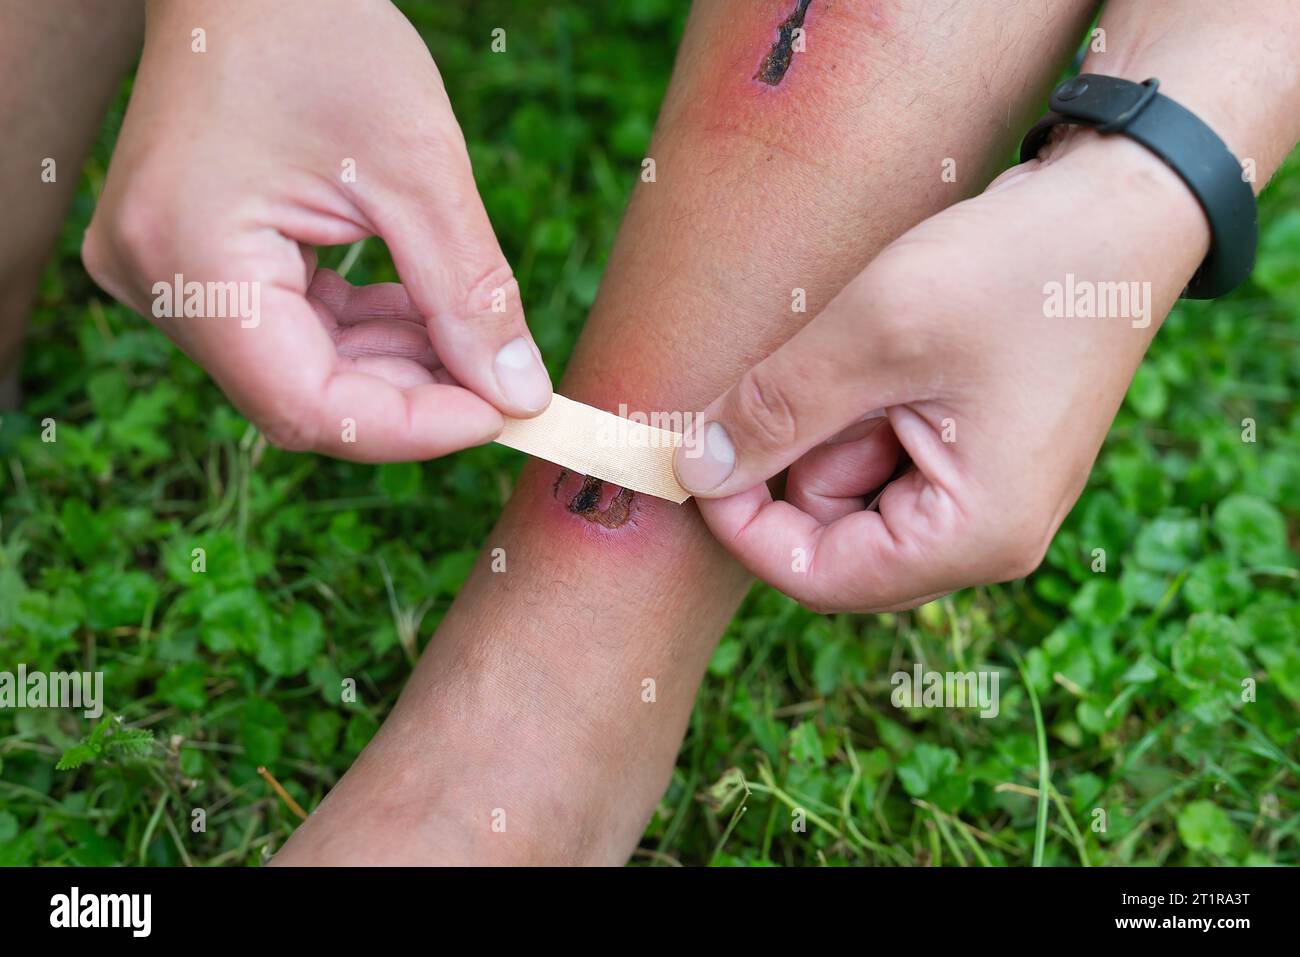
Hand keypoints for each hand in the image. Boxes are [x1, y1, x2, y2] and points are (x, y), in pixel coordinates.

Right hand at [82, 0, 550, 460]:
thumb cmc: (319, 32)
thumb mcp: (417, 167)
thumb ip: (469, 293)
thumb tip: (519, 394)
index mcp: (192, 258)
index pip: (309, 407)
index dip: (415, 428)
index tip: (505, 412)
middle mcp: (160, 283)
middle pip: (305, 396)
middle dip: (416, 395)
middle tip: (504, 376)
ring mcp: (169, 277)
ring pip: (303, 371)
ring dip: (396, 364)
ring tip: (469, 329)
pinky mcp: (194, 264)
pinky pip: (289, 332)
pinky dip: (364, 331)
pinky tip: (420, 307)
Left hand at [674, 130, 1207, 611]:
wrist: (1121, 204)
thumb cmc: (1016, 268)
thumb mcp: (875, 334)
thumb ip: (777, 411)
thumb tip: (692, 470)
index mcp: (976, 534)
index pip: (819, 578)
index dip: (743, 526)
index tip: (698, 453)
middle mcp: (988, 535)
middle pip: (833, 538)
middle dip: (800, 457)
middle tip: (828, 363)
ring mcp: (986, 495)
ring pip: (852, 492)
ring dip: (833, 422)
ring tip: (878, 343)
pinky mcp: (977, 455)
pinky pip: (885, 457)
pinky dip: (862, 408)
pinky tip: (894, 347)